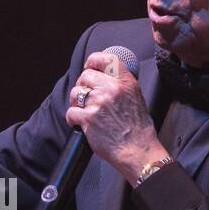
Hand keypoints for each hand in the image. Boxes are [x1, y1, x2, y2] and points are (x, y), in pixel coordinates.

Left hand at [65, 52, 168, 182]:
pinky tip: (79, 123)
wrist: (137, 150)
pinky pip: (70, 112)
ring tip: (84, 111)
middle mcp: (111, 88)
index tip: (89, 67)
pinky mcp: (88, 118)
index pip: (104, 59)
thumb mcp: (136, 97)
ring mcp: (98, 103)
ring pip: (75, 93)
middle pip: (85, 76)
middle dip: (83, 85)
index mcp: (125, 81)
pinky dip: (72, 119)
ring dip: (76, 102)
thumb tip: (102, 76)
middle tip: (86, 97)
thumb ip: (120, 84)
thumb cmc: (137, 128)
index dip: (92, 61)